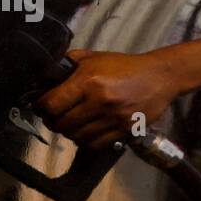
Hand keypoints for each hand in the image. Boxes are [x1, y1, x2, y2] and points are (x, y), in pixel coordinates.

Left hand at [35, 49, 180, 149]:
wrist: (159, 77)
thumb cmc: (124, 66)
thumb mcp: (93, 57)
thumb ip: (68, 63)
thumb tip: (45, 75)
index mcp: (88, 80)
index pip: (52, 104)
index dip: (41, 108)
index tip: (40, 106)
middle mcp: (99, 100)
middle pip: (62, 124)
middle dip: (53, 121)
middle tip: (54, 116)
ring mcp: (113, 118)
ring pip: (76, 137)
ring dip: (69, 132)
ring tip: (71, 123)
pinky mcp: (124, 131)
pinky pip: (94, 144)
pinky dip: (86, 141)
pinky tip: (86, 131)